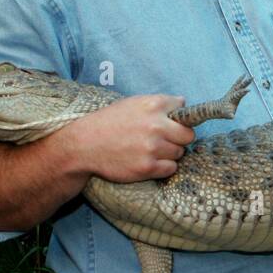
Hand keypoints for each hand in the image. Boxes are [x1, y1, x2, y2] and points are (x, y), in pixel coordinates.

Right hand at [65, 94, 196, 180]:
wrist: (83, 145)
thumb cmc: (108, 122)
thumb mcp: (131, 103)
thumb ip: (158, 103)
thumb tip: (183, 103)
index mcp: (153, 105)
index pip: (185, 111)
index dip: (179, 118)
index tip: (170, 123)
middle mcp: (156, 126)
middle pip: (188, 135)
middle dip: (180, 138)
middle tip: (165, 140)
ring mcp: (152, 148)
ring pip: (180, 153)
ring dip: (170, 153)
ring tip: (151, 150)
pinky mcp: (147, 167)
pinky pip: (171, 168)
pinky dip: (164, 167)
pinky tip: (149, 161)